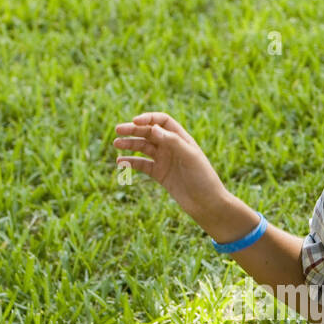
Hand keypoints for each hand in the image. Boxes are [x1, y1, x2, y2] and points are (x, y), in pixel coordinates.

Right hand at [113, 113, 227, 220]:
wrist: (207, 204)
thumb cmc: (203, 179)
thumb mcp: (190, 157)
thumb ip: (172, 142)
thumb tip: (154, 129)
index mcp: (181, 138)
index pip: (162, 121)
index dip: (148, 118)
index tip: (135, 122)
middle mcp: (171, 147)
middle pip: (149, 133)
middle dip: (133, 130)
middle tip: (118, 130)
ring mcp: (165, 160)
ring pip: (143, 148)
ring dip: (129, 145)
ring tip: (116, 144)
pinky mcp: (160, 174)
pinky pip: (142, 164)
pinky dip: (131, 162)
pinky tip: (120, 161)